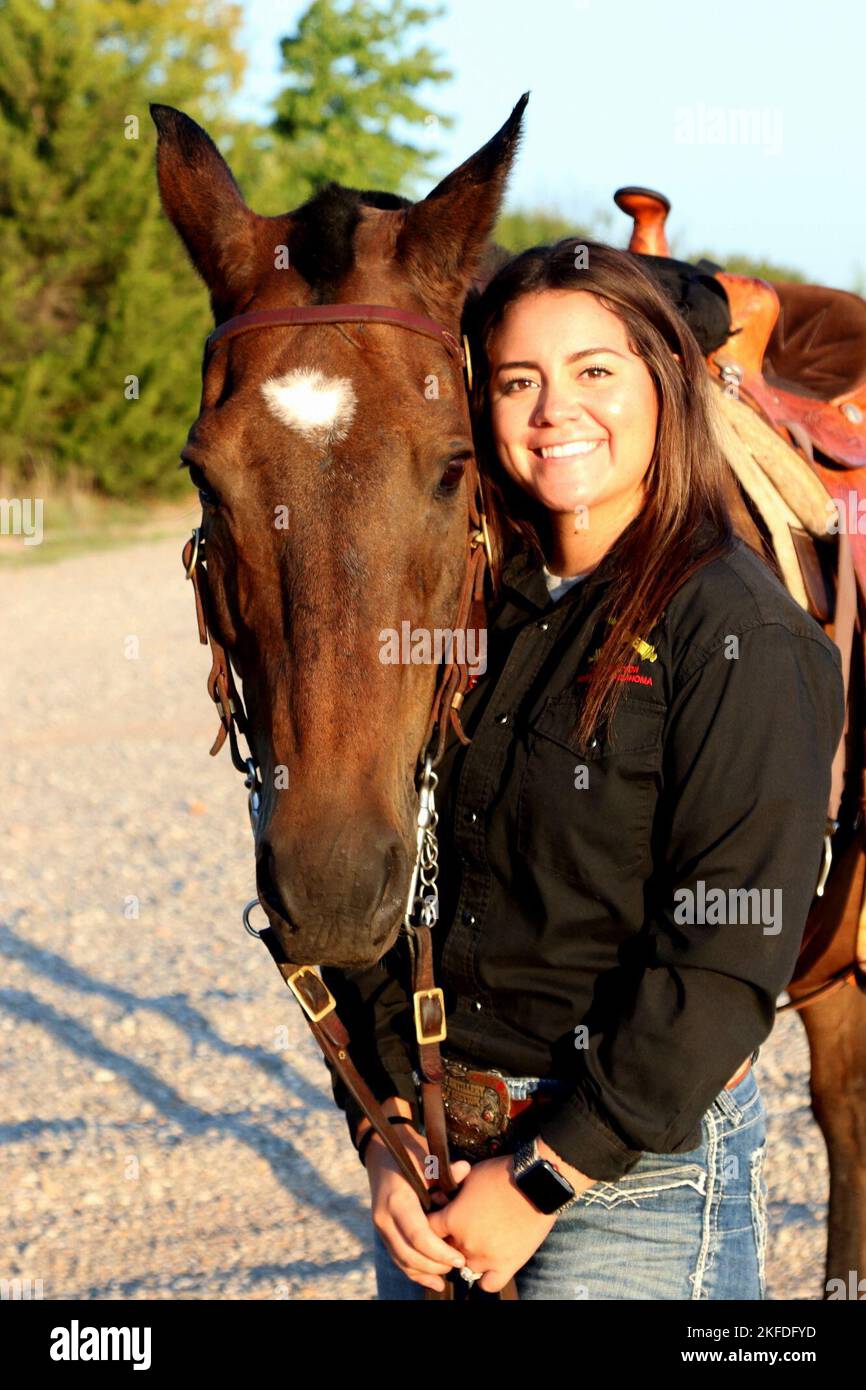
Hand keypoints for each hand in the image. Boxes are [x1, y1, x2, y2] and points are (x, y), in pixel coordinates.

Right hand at [365, 1124, 472, 1293]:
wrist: (382, 1151)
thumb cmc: (409, 1153)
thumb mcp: (426, 1157)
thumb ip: (444, 1170)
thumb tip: (465, 1170)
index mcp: (397, 1200)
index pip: (418, 1235)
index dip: (439, 1251)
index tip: (460, 1258)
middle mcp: (384, 1217)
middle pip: (409, 1254)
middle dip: (435, 1265)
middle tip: (460, 1265)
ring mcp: (381, 1227)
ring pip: (402, 1260)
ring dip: (425, 1272)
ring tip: (448, 1276)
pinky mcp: (383, 1232)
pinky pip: (398, 1258)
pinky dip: (415, 1272)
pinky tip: (434, 1282)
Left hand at [427, 1141, 595, 1293]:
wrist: (536, 1183)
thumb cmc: (502, 1173)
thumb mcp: (470, 1174)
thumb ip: (453, 1190)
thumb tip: (441, 1194)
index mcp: (452, 1219)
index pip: (428, 1230)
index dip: (433, 1224)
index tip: (440, 1218)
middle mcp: (464, 1242)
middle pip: (445, 1250)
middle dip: (450, 1239)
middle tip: (462, 1227)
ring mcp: (485, 1257)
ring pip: (465, 1268)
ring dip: (468, 1257)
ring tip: (479, 1241)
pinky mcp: (507, 1265)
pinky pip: (488, 1284)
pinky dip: (486, 1277)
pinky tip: (490, 1263)